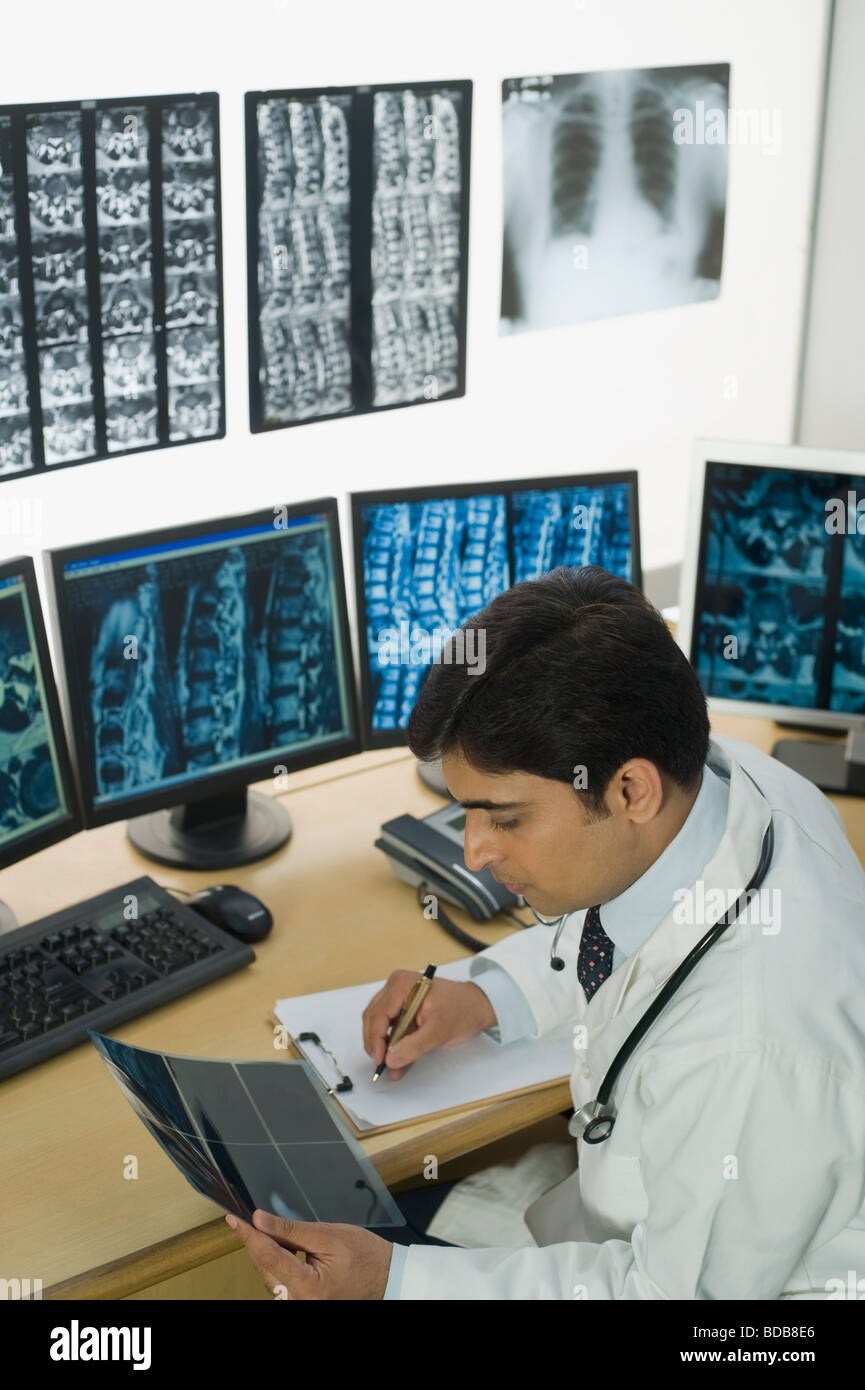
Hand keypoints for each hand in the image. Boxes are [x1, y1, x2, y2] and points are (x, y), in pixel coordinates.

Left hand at [225, 1210, 392, 1299]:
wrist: (386, 1277)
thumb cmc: (364, 1256)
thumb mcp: (328, 1236)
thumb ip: (291, 1230)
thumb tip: (260, 1220)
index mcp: (308, 1288)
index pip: (268, 1257)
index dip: (249, 1236)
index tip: (234, 1220)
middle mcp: (300, 1302)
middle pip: (265, 1268)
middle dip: (256, 1242)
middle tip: (247, 1218)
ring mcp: (300, 1304)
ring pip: (269, 1275)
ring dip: (265, 1251)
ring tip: (265, 1229)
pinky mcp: (302, 1301)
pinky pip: (279, 1281)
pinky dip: (275, 1261)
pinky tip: (278, 1245)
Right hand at [362, 971, 496, 1079]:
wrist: (477, 1007)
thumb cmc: (462, 1010)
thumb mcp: (439, 1031)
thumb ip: (413, 1046)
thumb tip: (390, 1059)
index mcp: (403, 984)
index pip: (379, 1013)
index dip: (376, 1039)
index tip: (379, 1060)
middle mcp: (396, 987)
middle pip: (374, 1018)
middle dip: (376, 1044)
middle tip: (381, 1066)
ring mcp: (398, 996)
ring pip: (379, 1025)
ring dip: (383, 1047)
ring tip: (391, 1068)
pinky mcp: (402, 1008)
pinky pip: (391, 1028)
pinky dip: (393, 1045)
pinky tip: (397, 1062)